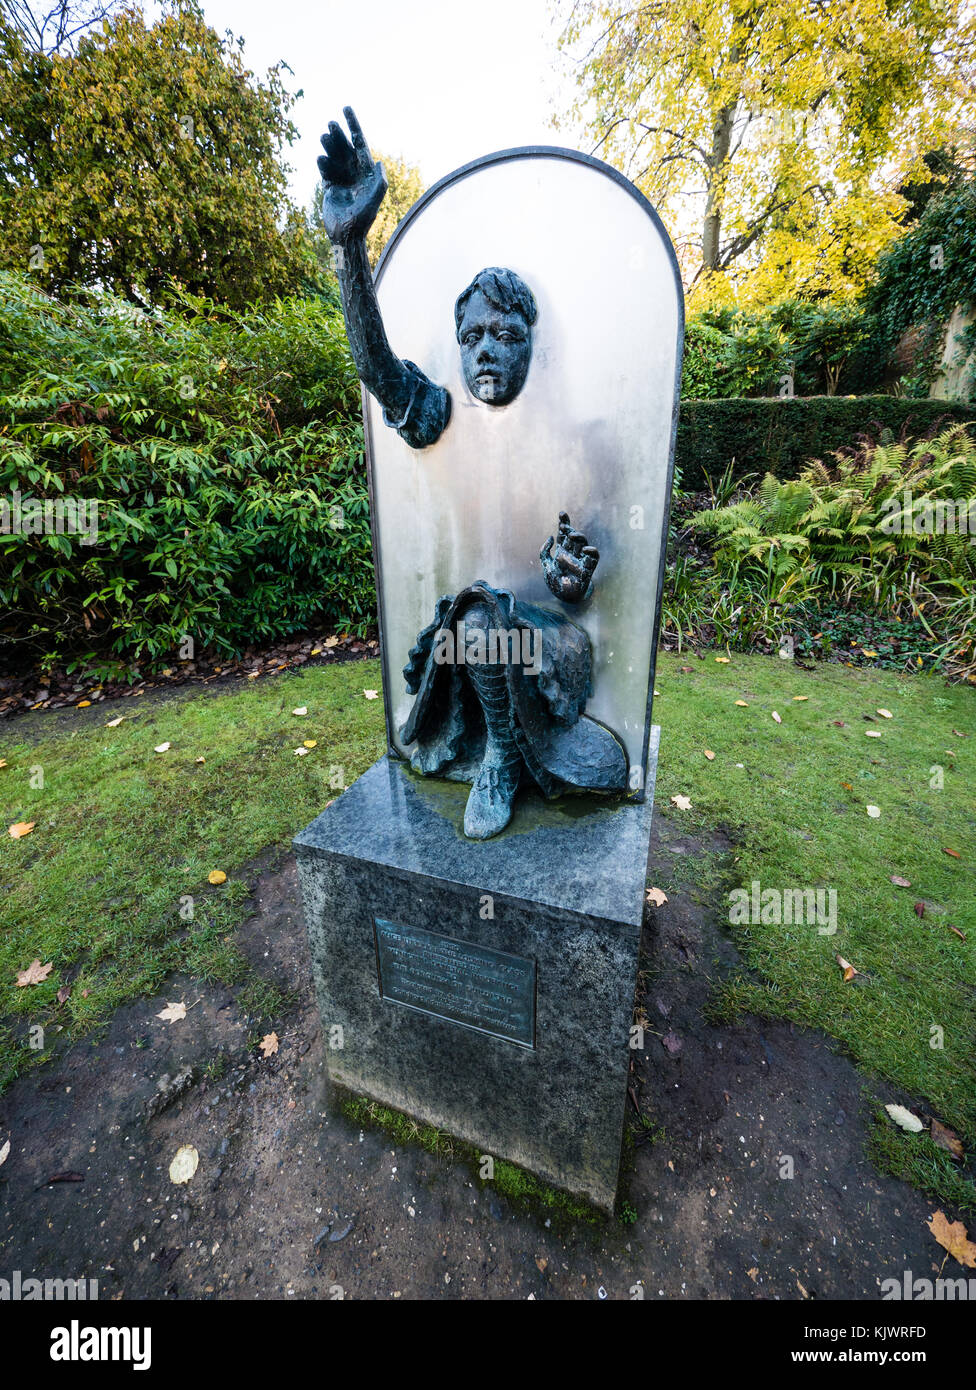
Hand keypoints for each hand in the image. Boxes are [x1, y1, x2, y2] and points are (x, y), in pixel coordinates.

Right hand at [317, 106, 387, 245]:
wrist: (346, 235)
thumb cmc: (363, 219)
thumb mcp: (374, 201)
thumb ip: (380, 183)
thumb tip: (379, 162)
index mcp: (367, 171)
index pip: (360, 143)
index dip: (353, 125)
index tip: (346, 108)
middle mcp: (354, 172)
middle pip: (345, 147)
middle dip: (338, 134)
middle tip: (331, 124)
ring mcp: (342, 178)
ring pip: (334, 155)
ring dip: (329, 145)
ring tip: (323, 137)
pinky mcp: (330, 186)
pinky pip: (325, 169)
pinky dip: (323, 163)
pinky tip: (321, 158)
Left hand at [540, 512, 598, 602]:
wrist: (563, 596)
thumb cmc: (555, 582)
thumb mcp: (546, 564)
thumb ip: (544, 551)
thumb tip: (551, 537)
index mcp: (562, 550)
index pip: (563, 534)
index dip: (564, 523)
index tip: (562, 514)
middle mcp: (572, 552)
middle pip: (573, 535)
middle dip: (569, 528)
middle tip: (564, 527)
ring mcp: (581, 558)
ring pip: (583, 542)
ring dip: (578, 537)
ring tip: (571, 535)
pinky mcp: (588, 567)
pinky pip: (594, 557)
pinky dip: (591, 551)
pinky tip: (585, 549)